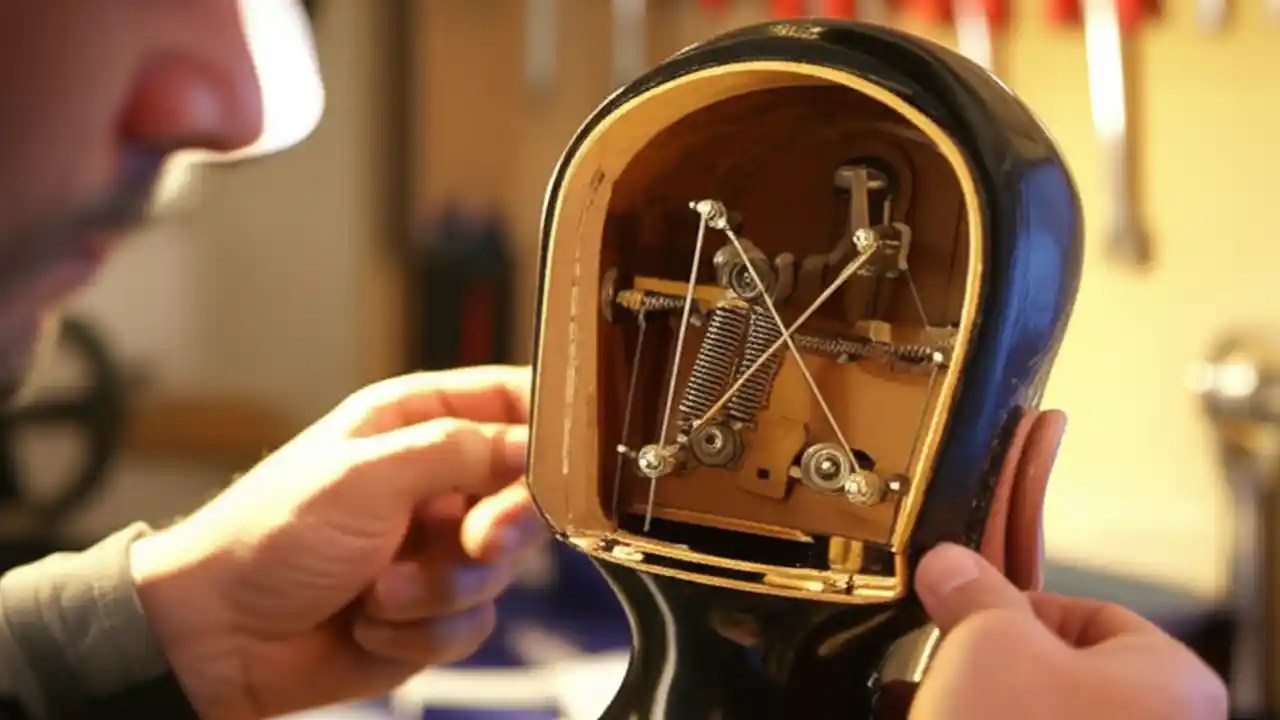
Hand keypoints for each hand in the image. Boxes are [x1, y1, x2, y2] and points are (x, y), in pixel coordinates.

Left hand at [129, 365, 543, 719]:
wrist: (217, 636)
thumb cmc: (270, 535)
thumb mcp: (369, 474)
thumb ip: (461, 451)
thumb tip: (532, 445)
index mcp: (417, 423)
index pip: (512, 402)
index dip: (549, 426)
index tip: (571, 460)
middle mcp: (435, 481)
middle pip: (525, 492)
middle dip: (501, 527)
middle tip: (472, 541)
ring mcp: (435, 548)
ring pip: (500, 568)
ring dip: (440, 589)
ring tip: (380, 592)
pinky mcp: (430, 611)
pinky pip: (473, 622)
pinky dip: (424, 630)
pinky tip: (372, 621)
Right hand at [910, 543, 1227, 719]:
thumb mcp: (988, 641)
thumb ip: (972, 592)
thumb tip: (951, 564)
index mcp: (1170, 683)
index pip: (1092, 613)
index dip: (1017, 605)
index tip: (967, 611)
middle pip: (1060, 672)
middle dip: (989, 665)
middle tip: (942, 660)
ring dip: (978, 708)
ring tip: (928, 703)